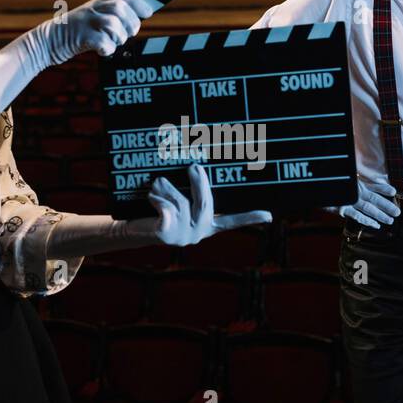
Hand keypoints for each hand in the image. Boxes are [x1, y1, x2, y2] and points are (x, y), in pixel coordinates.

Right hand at [43, 0, 153, 62]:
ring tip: (115, 43)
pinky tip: (104, 51)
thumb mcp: (90, 20)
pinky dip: (108, 48)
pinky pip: (102, 41)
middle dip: (131, 23)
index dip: (137, 2)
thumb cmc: (74, 34)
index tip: (148, 12)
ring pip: (113, 24)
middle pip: (119, 9)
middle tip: (129, 34)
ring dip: (119, 36)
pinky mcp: (80, 38)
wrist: (47, 42)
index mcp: (95, 4)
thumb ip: (109, 18)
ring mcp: (85, 23)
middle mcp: (91, 10)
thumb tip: (134, 23)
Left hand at [131, 164, 271, 245]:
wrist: (132, 228)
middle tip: (193, 166)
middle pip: (206, 204)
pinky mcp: (165, 234)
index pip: (232, 222)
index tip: (270, 216)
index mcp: (207, 225)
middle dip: (200, 183)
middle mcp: (198, 233)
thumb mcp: (178, 199)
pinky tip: (151, 197)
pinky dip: (158, 198)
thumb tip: (200, 165)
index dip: (250, 218)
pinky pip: (167, 209)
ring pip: (182, 203)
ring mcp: (183, 236)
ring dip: (168, 188)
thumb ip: (192, 190)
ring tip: (158, 182)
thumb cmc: (159, 209)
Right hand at [325, 180, 399, 228]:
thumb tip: (361, 180)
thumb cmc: (333, 183)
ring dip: (380, 215)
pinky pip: (357, 216)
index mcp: (359, 183)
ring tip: (390, 220)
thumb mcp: (346, 177)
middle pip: (375, 199)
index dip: (384, 189)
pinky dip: (367, 221)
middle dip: (387, 206)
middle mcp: (357, 192)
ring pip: (369, 209)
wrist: (320, 185)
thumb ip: (355, 179)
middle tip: (397, 212)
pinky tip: (375, 225)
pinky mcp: (343, 208)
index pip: (375, 186)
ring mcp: (351, 201)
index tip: (394, 192)